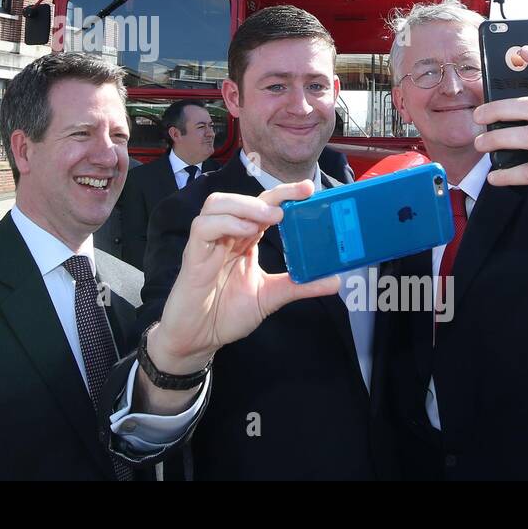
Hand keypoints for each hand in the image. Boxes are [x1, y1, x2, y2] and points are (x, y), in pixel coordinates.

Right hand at [147, 181, 338, 374]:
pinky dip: (224, 223)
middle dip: (269, 194)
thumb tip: (335, 281)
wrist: (198, 339)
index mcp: (243, 240)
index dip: (283, 195)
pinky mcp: (193, 256)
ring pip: (217, 204)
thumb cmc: (226, 314)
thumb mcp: (270, 297)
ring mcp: (207, 244)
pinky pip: (203, 228)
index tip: (308, 189)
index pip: (263, 207)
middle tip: (296, 199)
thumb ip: (299, 286)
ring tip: (271, 217)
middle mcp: (225, 236)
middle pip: (240, 199)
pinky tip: (245, 231)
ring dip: (246, 205)